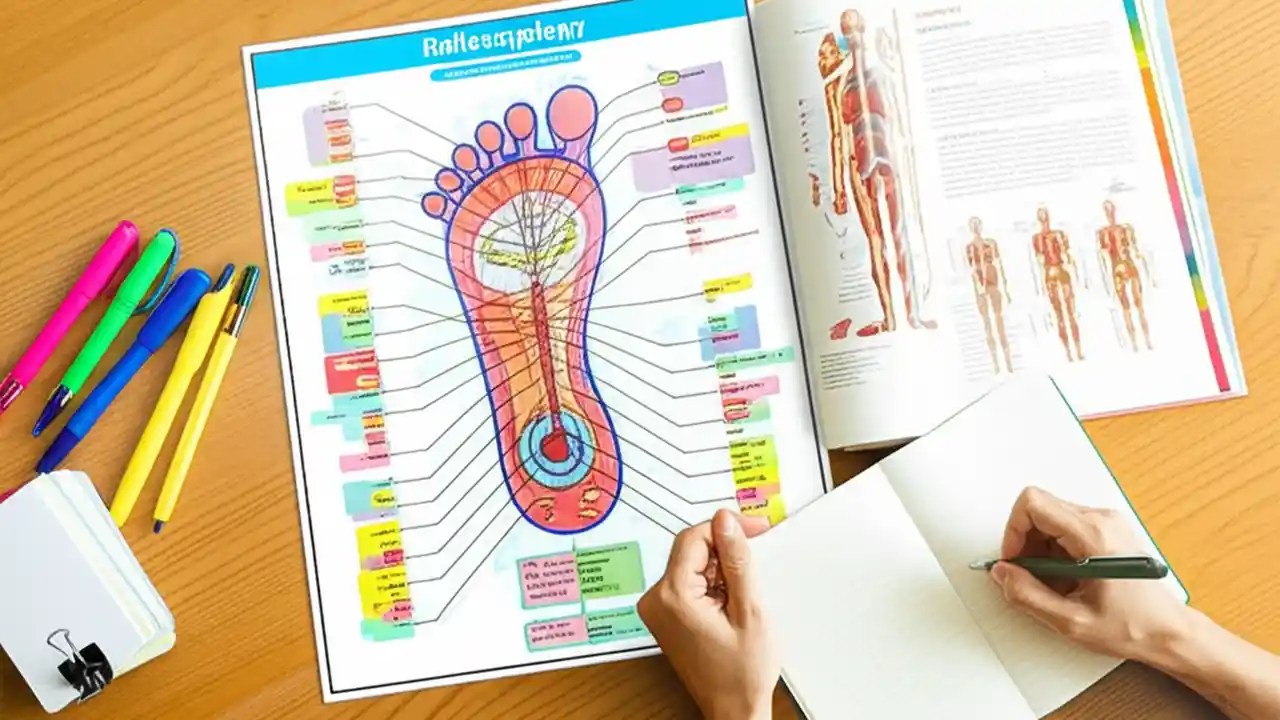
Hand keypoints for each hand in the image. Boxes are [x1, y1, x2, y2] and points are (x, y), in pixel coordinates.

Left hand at [638, 510, 777, 719]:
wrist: (733, 710)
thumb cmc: (742, 673)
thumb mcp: (749, 610)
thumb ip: (736, 561)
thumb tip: (725, 522)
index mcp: (672, 596)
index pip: (694, 537)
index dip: (726, 527)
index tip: (752, 529)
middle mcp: (656, 600)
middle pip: (691, 549)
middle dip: (724, 552)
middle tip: (752, 573)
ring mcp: (658, 608)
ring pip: (692, 564)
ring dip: (720, 571)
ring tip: (740, 600)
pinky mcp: (666, 614)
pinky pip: (689, 582)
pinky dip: (713, 585)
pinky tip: (729, 605)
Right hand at [991, 487, 1191, 663]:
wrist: (1169, 631)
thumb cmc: (1133, 626)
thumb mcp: (1071, 621)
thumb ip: (1028, 596)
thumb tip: (1002, 574)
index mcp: (1094, 536)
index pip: (1033, 504)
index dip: (1013, 532)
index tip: (1015, 560)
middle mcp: (1102, 520)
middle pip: (1039, 509)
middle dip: (1025, 543)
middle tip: (1031, 577)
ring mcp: (1106, 522)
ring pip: (1049, 517)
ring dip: (1040, 549)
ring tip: (1054, 583)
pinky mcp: (1107, 529)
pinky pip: (1065, 527)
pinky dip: (1054, 551)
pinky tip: (1067, 578)